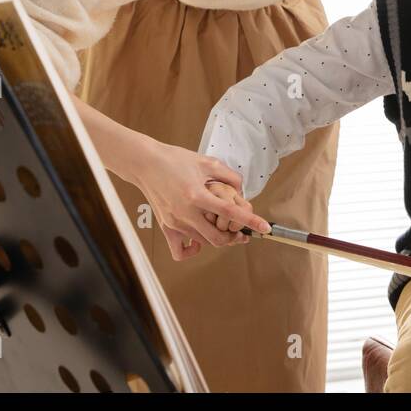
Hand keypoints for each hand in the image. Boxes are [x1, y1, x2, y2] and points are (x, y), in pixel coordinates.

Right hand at [131, 139, 270, 260]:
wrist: (145, 163)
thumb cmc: (175, 160)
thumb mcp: (207, 162)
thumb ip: (229, 177)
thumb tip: (242, 192)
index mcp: (197, 195)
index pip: (230, 213)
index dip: (250, 221)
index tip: (265, 228)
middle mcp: (186, 212)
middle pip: (218, 238)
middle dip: (234, 237)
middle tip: (241, 231)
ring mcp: (175, 222)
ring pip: (204, 243)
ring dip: (218, 238)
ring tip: (223, 227)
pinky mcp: (166, 226)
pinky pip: (180, 251)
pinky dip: (193, 250)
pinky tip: (199, 239)